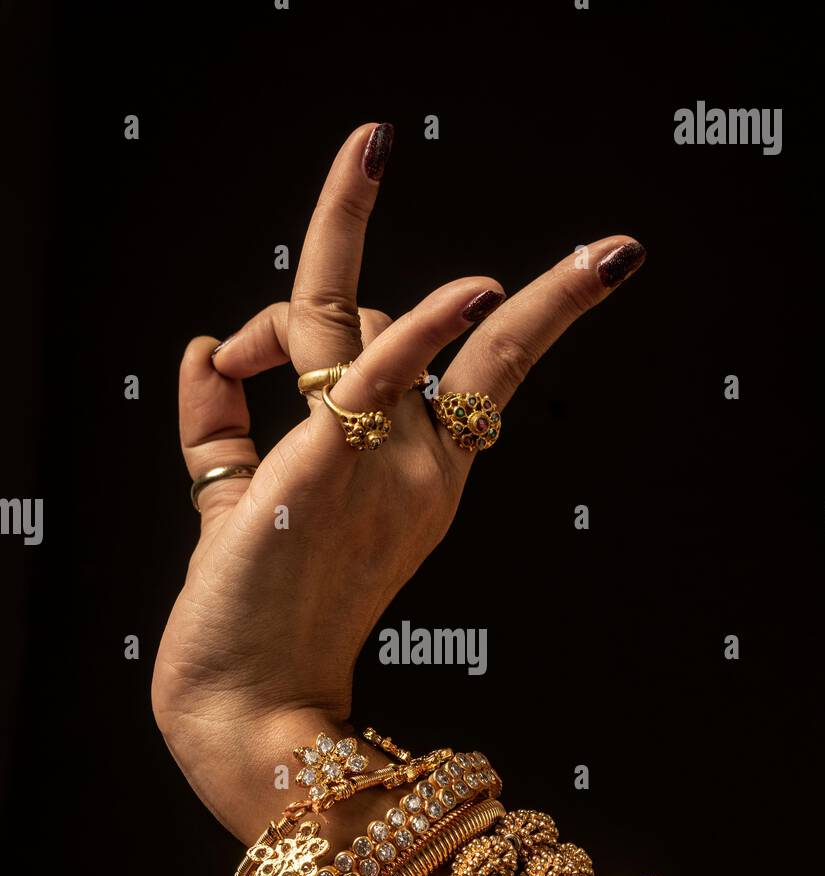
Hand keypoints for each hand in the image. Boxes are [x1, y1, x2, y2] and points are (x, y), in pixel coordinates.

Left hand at [152, 121, 644, 842]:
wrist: (245, 712)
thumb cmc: (248, 619)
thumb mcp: (232, 504)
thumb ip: (221, 427)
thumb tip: (200, 343)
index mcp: (410, 478)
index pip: (464, 371)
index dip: (492, 311)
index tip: (554, 267)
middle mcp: (418, 467)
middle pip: (404, 324)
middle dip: (377, 250)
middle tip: (376, 144)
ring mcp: (388, 468)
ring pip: (361, 316)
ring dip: (329, 237)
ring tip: (306, 247)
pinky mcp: (334, 467)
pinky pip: (381, 370)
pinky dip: (424, 324)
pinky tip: (470, 293)